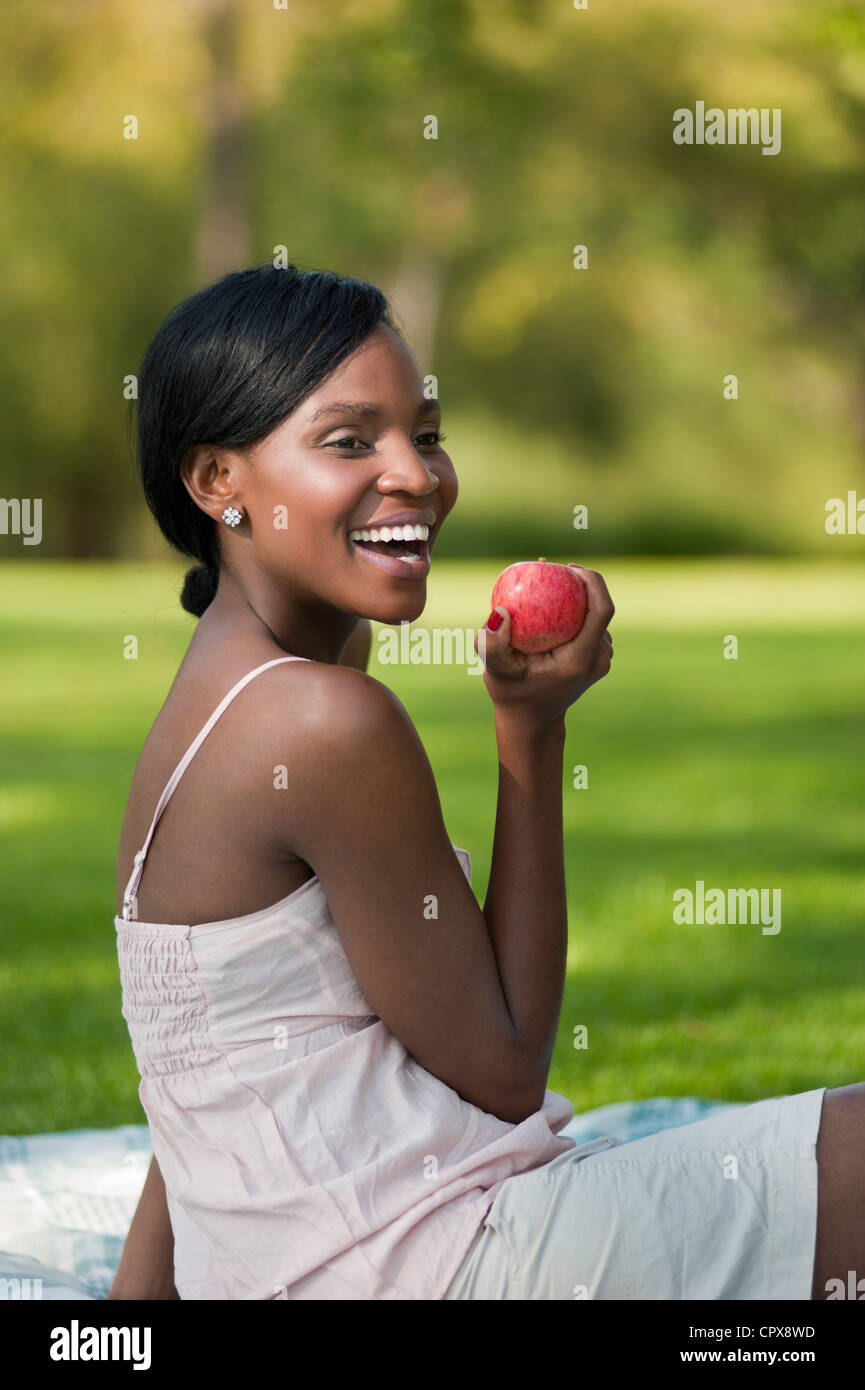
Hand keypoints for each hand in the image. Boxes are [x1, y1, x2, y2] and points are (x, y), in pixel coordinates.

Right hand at [475, 566, 613, 726]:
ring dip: (578, 596)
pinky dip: (576, 610)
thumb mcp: (495, 671)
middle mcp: (598, 658)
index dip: (592, 582)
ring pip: (596, 615)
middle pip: (601, 608)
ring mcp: (602, 658)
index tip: (569, 568)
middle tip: (553, 568)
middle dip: (582, 582)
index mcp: (580, 659)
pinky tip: (555, 602)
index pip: (601, 610)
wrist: (533, 721)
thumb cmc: (511, 694)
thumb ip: (492, 644)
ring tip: (551, 581)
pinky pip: (591, 624)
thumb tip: (500, 610)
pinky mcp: (598, 657)